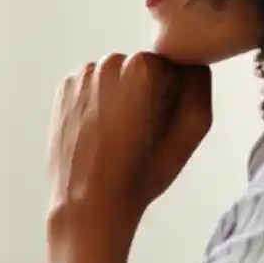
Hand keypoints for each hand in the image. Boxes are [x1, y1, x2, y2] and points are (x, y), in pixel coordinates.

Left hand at [45, 52, 211, 262]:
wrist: (88, 203)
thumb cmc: (144, 172)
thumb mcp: (193, 129)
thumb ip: (200, 84)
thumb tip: (190, 60)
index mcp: (144, 67)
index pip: (171, 65)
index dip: (171, 95)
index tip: (159, 124)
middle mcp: (109, 62)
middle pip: (139, 67)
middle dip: (142, 92)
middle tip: (137, 132)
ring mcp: (81, 75)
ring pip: (112, 75)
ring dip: (117, 96)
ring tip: (115, 135)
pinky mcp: (63, 89)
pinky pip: (89, 85)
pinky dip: (95, 102)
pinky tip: (96, 132)